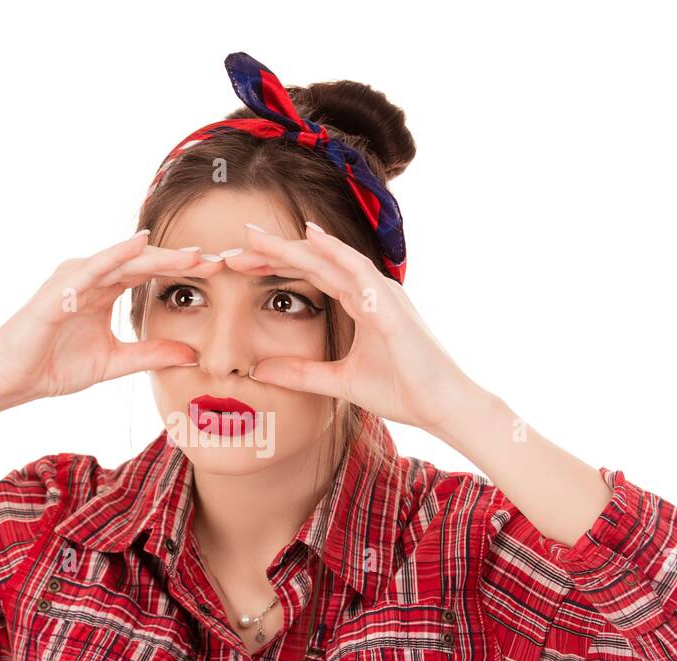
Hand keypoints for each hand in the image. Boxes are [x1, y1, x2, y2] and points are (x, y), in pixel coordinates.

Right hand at [0, 231, 222, 406]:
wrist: (10, 380)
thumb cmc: (52, 366)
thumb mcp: (114, 362)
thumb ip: (150, 354)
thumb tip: (192, 355)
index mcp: (105, 289)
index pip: (151, 272)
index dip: (185, 270)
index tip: (221, 271)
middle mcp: (91, 276)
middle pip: (143, 260)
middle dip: (181, 258)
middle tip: (221, 257)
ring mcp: (73, 278)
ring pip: (122, 260)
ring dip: (159, 254)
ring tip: (194, 253)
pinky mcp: (57, 290)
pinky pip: (91, 268)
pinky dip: (115, 255)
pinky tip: (139, 245)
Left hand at [223, 223, 486, 436]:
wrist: (441, 406)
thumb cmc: (402, 390)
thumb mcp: (339, 381)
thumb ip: (300, 374)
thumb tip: (259, 371)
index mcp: (360, 302)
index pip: (310, 275)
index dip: (274, 266)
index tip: (238, 263)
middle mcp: (370, 290)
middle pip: (315, 261)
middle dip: (274, 251)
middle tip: (235, 243)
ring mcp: (382, 294)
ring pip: (331, 259)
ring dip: (292, 247)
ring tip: (257, 238)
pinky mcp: (391, 308)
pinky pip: (360, 272)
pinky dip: (335, 252)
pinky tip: (310, 238)